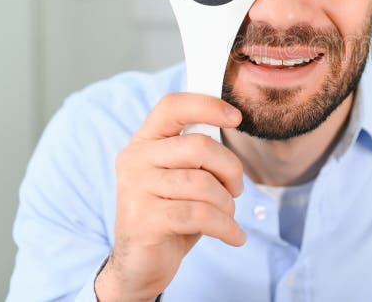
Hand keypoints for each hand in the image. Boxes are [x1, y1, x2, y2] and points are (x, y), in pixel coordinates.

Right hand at [95, 93, 245, 301]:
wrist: (140, 265)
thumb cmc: (171, 213)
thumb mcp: (183, 176)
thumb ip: (197, 152)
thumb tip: (231, 123)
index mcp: (145, 141)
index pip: (172, 105)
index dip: (207, 105)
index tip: (236, 118)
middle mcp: (135, 159)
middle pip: (200, 146)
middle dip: (230, 169)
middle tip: (235, 189)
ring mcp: (135, 189)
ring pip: (203, 184)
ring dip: (226, 203)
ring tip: (227, 215)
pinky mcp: (143, 220)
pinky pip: (200, 215)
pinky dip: (226, 227)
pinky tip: (234, 236)